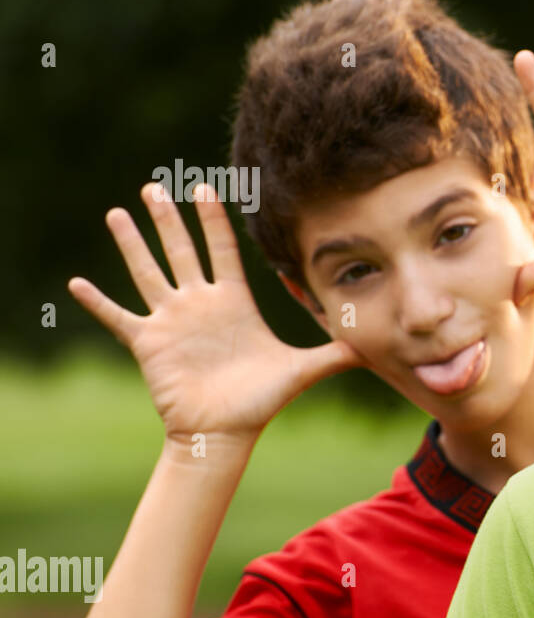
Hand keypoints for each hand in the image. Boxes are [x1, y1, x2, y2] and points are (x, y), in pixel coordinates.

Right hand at [68, 183, 363, 446]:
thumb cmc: (262, 401)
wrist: (225, 433)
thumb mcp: (303, 370)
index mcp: (233, 302)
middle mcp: (200, 304)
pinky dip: (97, 302)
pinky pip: (118, 317)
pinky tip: (75, 284)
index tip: (206, 187)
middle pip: (181, 250)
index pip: (222, 250)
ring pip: (148, 272)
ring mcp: (172, 321)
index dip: (214, 219)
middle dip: (169, 218)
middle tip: (155, 184)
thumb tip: (375, 342)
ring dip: (132, 244)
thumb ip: (336, 352)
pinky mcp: (148, 343)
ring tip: (117, 213)